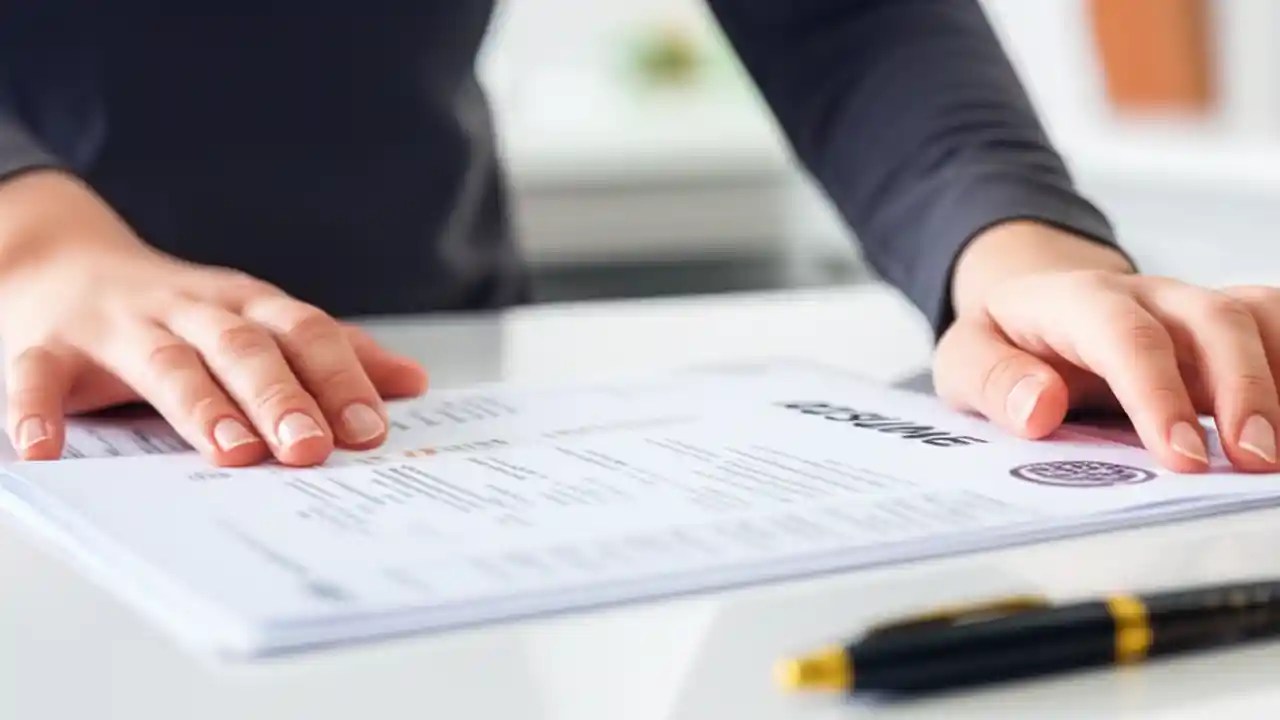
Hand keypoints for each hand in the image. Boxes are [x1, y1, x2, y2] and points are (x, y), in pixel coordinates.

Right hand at [0, 171, 427, 465]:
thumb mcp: (258, 321)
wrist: (60, 259)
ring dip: (200, 406)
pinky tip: (45, 450)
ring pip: (165, 361)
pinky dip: (36, 410)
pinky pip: (38, 375)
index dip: (339, 378)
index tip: (370, 430)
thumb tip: (412, 384)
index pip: (305, 334)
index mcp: (247, 305)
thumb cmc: (179, 310)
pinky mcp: (49, 345)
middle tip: (310, 448)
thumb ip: (329, 354)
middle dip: (280, 395)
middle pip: (242, 346)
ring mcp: (120, 324)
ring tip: (232, 452)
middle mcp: (190, 308)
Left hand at [935, 221, 1277, 472]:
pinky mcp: (1223, 331)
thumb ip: (993, 381)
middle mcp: (1147, 296)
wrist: (1029, 305)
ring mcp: (1190, 309)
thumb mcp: (964, 359)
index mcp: (1075, 301)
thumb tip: (1039, 410)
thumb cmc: (1001, 340)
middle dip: (1244, 390)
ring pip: (1258, 320)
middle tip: (1253, 463)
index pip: (1125, 336)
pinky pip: (1276, 330)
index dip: (1157, 394)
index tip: (1181, 458)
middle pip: (1213, 320)